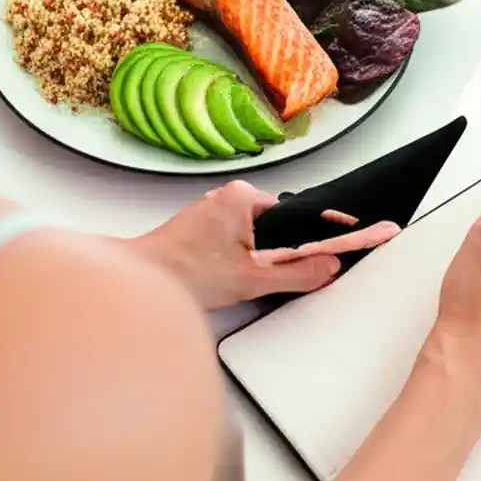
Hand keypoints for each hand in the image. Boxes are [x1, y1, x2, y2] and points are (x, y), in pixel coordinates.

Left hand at [128, 180, 399, 309]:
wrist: (136, 282)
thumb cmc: (184, 273)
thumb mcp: (252, 279)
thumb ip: (298, 273)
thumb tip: (331, 267)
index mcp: (244, 198)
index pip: (298, 212)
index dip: (321, 230)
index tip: (345, 237)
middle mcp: (228, 197)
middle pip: (279, 223)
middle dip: (287, 247)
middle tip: (287, 271)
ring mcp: (212, 211)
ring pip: (257, 232)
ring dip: (263, 254)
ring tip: (253, 276)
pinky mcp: (201, 228)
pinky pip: (238, 237)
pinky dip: (245, 255)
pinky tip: (238, 275)